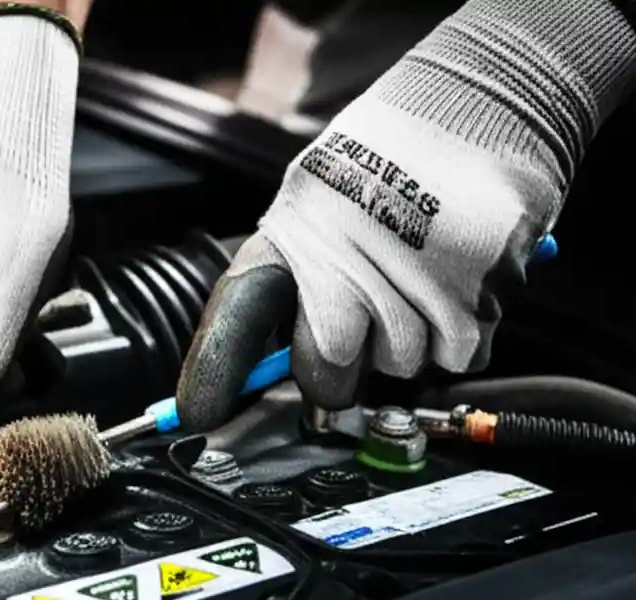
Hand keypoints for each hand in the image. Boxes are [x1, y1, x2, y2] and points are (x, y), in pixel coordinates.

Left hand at [175, 0, 635, 429]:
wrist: (475, 108)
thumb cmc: (385, 166)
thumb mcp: (315, 205)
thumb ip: (290, 282)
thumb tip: (264, 367)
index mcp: (294, 230)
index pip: (240, 311)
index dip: (217, 368)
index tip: (199, 414)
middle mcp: (345, 257)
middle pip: (328, 372)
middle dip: (339, 371)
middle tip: (359, 329)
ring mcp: (410, 278)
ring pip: (398, 368)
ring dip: (408, 342)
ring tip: (415, 278)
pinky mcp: (476, 292)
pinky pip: (459, 358)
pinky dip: (459, 336)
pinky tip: (452, 284)